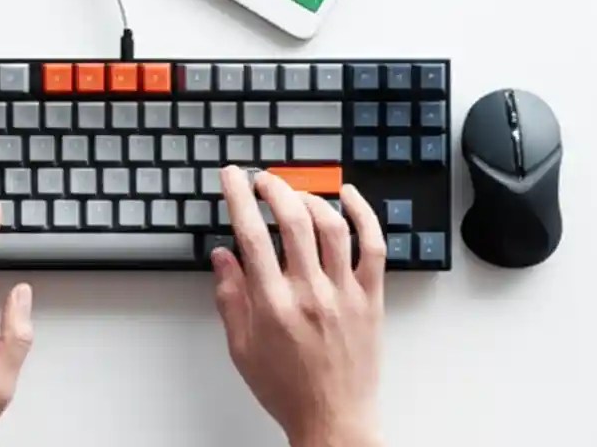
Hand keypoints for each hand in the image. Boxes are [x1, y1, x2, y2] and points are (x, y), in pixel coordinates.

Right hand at [212, 167, 386, 446]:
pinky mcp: (371, 297)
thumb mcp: (240, 347)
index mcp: (273, 305)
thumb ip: (230, 297)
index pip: (252, 235)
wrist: (334, 419)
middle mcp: (310, 293)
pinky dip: (364, 213)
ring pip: (332, 225)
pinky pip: (373, 245)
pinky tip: (350, 197)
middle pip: (293, 220)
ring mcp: (344, 293)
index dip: (239, 197)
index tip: (233, 176)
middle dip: (273, 188)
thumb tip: (223, 256)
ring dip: (310, 197)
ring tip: (295, 192)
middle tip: (262, 180)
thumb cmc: (287, 389)